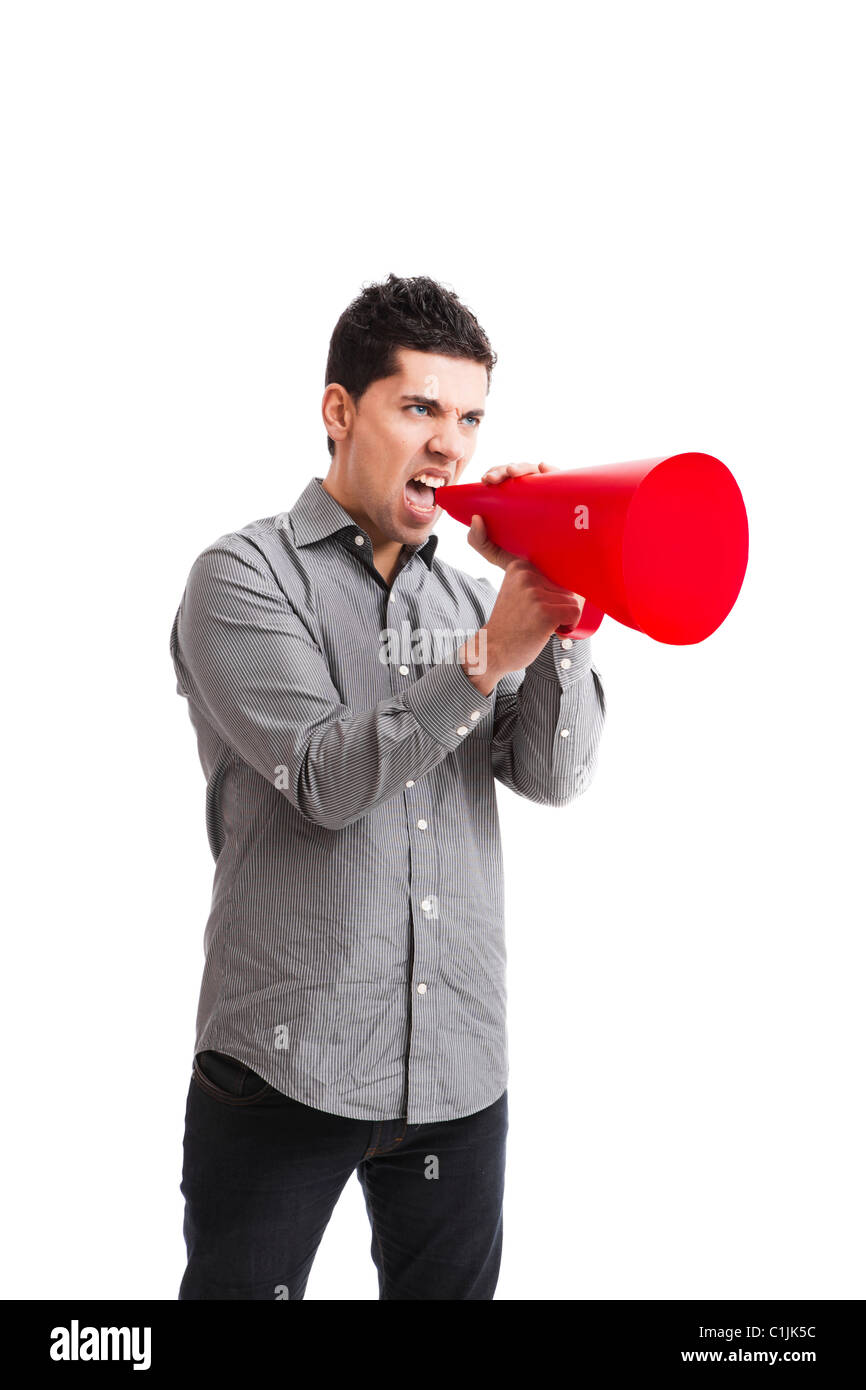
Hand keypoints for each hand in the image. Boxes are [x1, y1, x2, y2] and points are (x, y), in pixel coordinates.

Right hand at [461, 557, 585, 692]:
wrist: (491, 651)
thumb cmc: (508, 625)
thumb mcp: (515, 592)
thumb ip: (536, 581)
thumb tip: (570, 583)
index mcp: (519, 567)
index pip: (555, 573)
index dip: (551, 594)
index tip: (534, 606)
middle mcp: (526, 576)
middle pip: (566, 588)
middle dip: (557, 607)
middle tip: (535, 620)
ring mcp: (535, 595)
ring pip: (572, 601)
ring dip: (561, 618)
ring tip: (539, 626)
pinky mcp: (545, 613)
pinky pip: (575, 613)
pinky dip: (570, 626)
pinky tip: (551, 632)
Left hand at [466, 460, 584, 608]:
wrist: (545, 579)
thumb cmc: (522, 562)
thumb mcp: (494, 553)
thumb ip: (478, 540)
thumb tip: (476, 518)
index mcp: (513, 504)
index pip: (503, 481)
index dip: (494, 475)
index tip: (485, 480)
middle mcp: (530, 498)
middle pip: (517, 474)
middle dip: (503, 470)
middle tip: (493, 479)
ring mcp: (548, 498)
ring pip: (536, 473)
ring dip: (522, 467)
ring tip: (512, 472)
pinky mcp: (565, 502)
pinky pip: (562, 480)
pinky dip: (551, 470)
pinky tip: (542, 468)